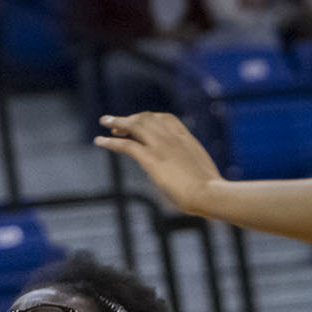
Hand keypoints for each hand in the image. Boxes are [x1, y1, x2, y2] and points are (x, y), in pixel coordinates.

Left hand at [93, 113, 222, 216]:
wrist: (212, 193)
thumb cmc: (212, 191)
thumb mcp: (203, 174)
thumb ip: (192, 170)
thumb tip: (190, 179)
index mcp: (187, 139)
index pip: (166, 119)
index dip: (150, 118)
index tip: (140, 121)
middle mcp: (173, 137)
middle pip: (148, 118)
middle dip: (132, 118)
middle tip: (116, 123)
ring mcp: (161, 146)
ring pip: (135, 126)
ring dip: (117, 122)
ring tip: (103, 122)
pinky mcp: (151, 158)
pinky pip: (126, 145)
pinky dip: (110, 142)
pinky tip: (99, 141)